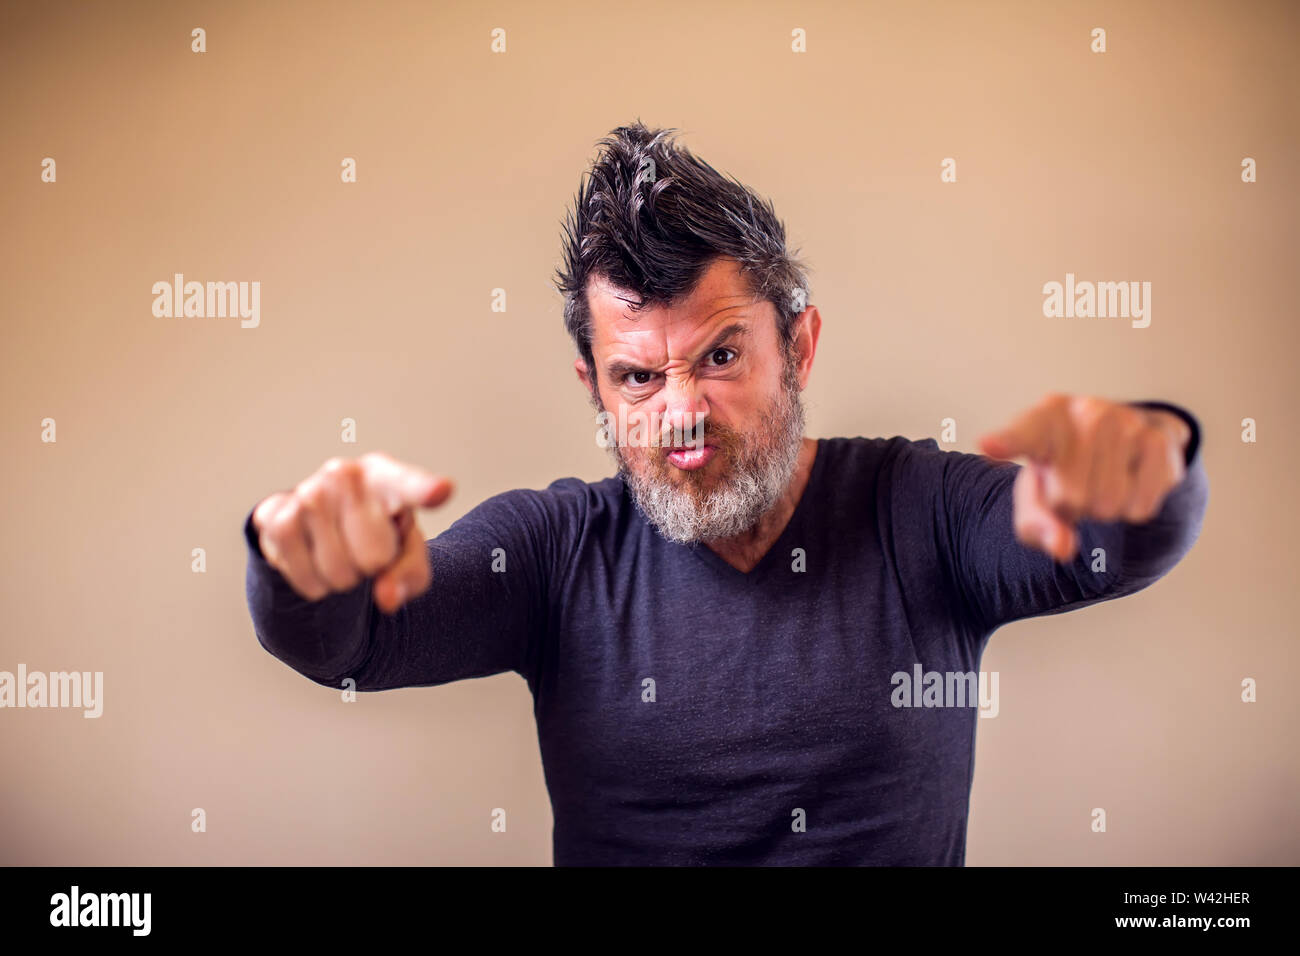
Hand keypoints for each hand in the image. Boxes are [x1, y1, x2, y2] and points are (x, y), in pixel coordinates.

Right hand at [252, 452, 453, 612]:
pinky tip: (314, 560)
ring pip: (337, 570)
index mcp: (386, 477)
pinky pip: (302, 573)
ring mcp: (306, 492)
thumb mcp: (407, 557)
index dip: (424, 490)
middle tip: (365, 551)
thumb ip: (409, 576)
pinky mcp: (274, 515)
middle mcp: (344, 474)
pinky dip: (312, 583)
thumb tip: (386, 598)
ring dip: (341, 579)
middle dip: (372, 569)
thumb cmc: (377, 538)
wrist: (325, 528)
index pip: (407, 485)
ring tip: (340, 553)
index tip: (441, 492)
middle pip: (374, 557)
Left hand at [976, 394, 1190, 561]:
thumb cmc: (1066, 471)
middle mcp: (1084, 412)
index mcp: (1043, 419)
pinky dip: (1132, 510)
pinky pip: (1140, 506)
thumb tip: (1063, 547)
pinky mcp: (1159, 441)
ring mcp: (1125, 421)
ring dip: (1103, 510)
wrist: (1124, 440)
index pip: (1023, 434)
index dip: (1006, 442)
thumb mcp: (1037, 497)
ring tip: (1101, 482)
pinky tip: (1130, 482)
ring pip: (1107, 505)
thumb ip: (1038, 525)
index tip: (989, 445)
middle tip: (1076, 486)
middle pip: (1069, 498)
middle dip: (1072, 507)